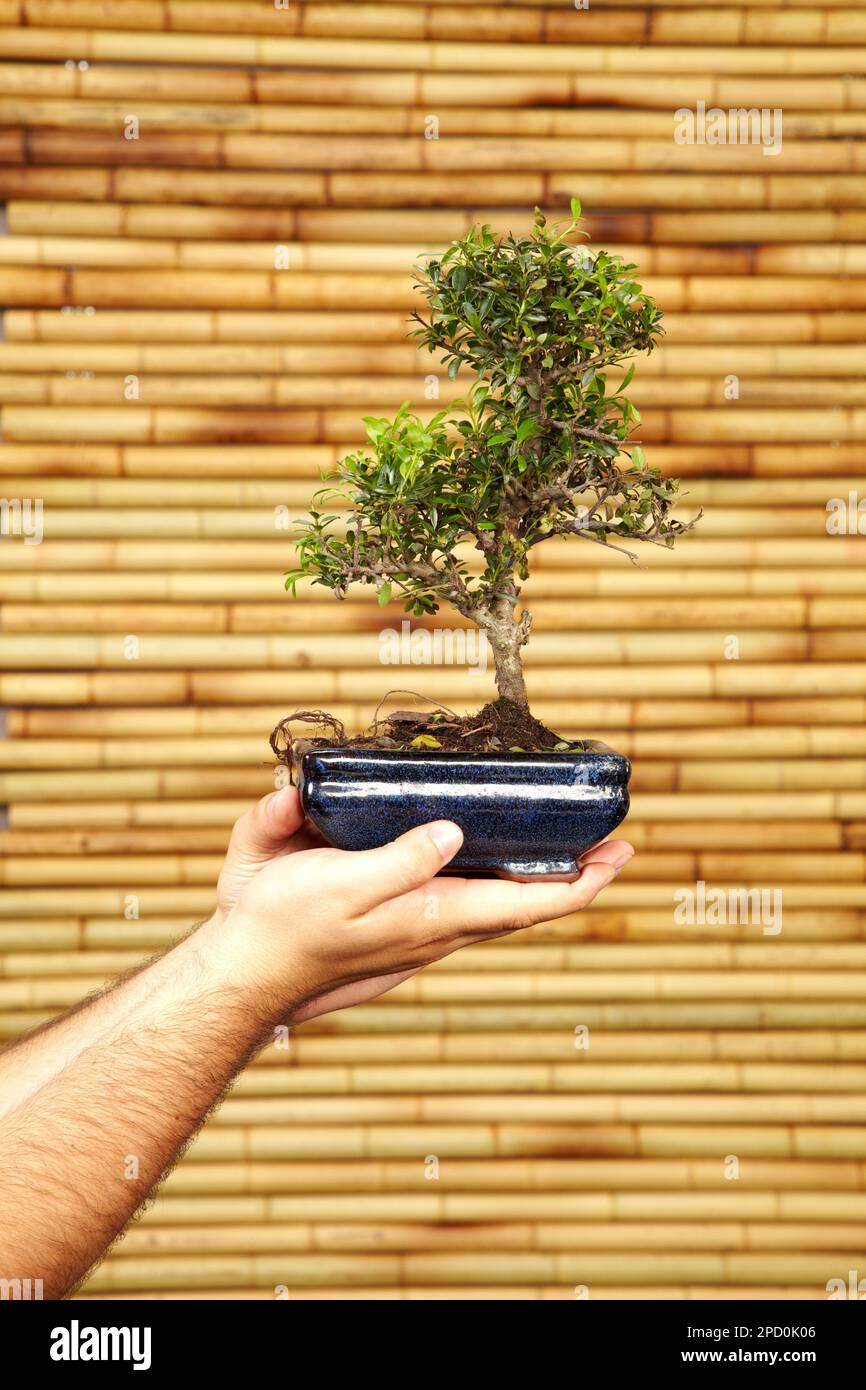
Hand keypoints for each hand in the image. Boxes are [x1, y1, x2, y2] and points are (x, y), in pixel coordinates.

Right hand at [212, 787, 633, 1023]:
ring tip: (562, 845)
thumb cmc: (286, 926)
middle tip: (605, 842)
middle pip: (522, 904)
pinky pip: (460, 900)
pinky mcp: (394, 924)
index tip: (620, 852)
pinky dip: (491, 880)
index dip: (581, 880)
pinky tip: (483, 855)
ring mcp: (418, 931)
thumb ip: (401, 861)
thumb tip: (455, 833)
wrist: (243, 973)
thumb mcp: (341, 883)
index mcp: (435, 917)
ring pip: (493, 904)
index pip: (528, 902)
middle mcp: (438, 928)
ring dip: (533, 877)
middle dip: (568, 875)